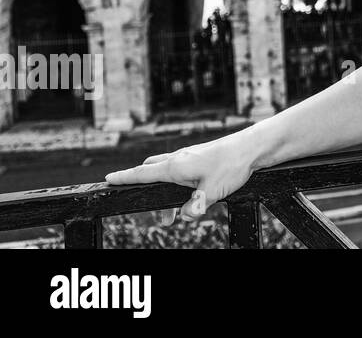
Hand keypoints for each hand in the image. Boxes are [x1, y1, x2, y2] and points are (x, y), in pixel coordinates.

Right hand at [104, 133, 255, 224]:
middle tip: (139, 197)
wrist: (252, 147)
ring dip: (161, 182)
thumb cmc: (232, 165)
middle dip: (142, 182)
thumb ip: (196, 206)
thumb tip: (186, 216)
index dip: (124, 177)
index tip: (108, 178)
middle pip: (151, 169)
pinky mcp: (201, 156)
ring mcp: (191, 155)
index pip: (143, 173)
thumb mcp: (212, 191)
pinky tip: (190, 188)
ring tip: (167, 203)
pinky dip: (177, 178)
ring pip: (167, 168)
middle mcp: (179, 158)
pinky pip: (181, 167)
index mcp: (175, 165)